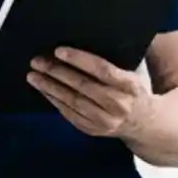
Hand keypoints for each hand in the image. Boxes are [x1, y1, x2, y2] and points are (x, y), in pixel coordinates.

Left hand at [27, 47, 155, 138]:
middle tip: (38, 61)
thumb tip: (77, 48)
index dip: (79, 60)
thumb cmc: (133, 92)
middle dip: (57, 72)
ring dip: (50, 88)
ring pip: (72, 102)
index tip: (59, 51)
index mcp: (129, 86)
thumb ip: (111, 64)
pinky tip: (44, 90)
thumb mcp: (131, 74)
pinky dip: (54, 101)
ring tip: (34, 76)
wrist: (143, 123)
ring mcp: (104, 120)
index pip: (101, 70)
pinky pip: (69, 114)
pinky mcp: (93, 130)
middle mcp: (117, 104)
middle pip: (82, 86)